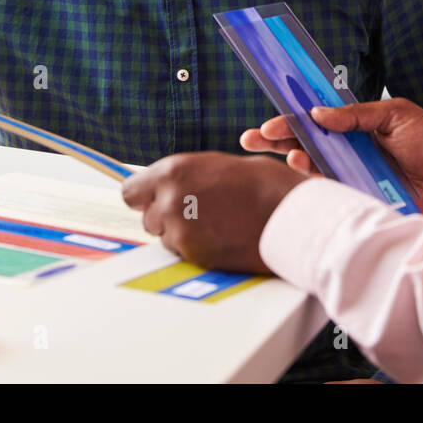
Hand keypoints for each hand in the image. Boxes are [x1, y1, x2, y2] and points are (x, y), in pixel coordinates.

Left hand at [120, 153, 308, 273]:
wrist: (291, 217)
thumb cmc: (264, 184)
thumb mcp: (218, 165)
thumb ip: (187, 178)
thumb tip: (171, 187)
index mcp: (173, 172)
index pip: (131, 192)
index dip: (144, 196)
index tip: (154, 199)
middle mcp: (169, 202)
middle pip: (149, 218)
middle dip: (167, 217)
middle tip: (199, 212)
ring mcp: (181, 233)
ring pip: (167, 238)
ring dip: (183, 234)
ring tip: (216, 225)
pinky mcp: (196, 258)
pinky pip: (184, 255)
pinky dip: (198, 249)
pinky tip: (223, 238)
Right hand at [240, 97, 422, 212]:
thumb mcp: (395, 115)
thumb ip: (357, 115)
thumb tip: (318, 113)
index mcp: (352, 125)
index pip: (312, 119)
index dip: (288, 120)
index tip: (268, 123)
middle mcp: (345, 148)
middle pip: (302, 144)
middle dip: (273, 141)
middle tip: (251, 139)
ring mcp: (350, 172)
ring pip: (312, 167)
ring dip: (296, 161)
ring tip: (292, 158)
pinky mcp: (360, 194)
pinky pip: (332, 190)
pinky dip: (317, 184)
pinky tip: (307, 176)